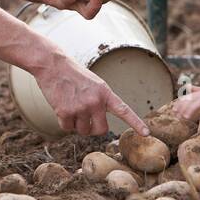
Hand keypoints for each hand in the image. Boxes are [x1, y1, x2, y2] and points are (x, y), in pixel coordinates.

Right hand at [33, 52, 148, 135]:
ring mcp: (81, 108)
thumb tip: (99, 124)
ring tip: (71, 106)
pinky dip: (64, 122)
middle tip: (85, 118)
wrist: (52, 65)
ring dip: (76, 124)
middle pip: (101, 130)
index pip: (124, 110)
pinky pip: (67, 128)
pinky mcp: (65, 112)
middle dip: (93, 128)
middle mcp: (95, 101)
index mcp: (105, 93)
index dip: (136, 123)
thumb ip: (100, 101)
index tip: (147, 134)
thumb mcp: (93, 84)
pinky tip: (61, 107)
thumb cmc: (73, 75)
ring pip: (82, 131)